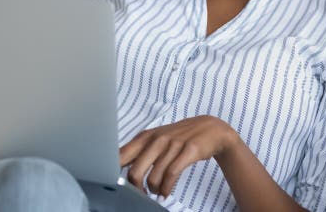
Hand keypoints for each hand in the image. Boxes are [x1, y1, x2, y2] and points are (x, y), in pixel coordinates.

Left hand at [119, 115, 238, 196]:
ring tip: (158, 192)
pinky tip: (166, 192)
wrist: (211, 129)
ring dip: (154, 190)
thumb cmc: (179, 137)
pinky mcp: (189, 150)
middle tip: (141, 195)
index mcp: (145, 137)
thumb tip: (118, 169)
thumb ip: (138, 152)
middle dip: (136, 190)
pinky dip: (167, 189)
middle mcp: (157, 139)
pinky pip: (172, 175)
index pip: (121, 156)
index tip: (118, 185)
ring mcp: (173, 144)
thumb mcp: (156, 139)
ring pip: (154, 177)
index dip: (114, 173)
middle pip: (134, 173)